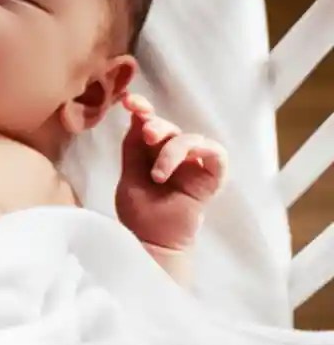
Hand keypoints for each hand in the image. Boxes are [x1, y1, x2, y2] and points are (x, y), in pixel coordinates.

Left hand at [114, 94, 227, 251]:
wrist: (151, 242)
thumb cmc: (141, 211)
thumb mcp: (130, 173)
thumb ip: (134, 145)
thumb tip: (138, 114)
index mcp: (153, 151)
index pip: (151, 121)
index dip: (143, 107)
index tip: (130, 102)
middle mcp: (175, 155)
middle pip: (170, 127)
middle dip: (157, 125)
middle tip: (147, 135)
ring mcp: (194, 166)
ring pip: (191, 138)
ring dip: (172, 147)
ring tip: (156, 172)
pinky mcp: (211, 178)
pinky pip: (215, 155)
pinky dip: (196, 153)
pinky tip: (173, 169)